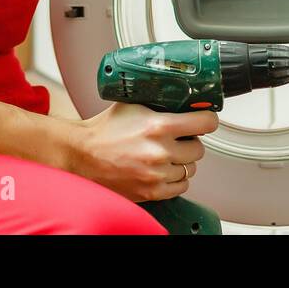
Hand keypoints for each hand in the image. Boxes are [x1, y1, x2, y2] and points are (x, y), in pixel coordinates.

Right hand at [69, 102, 217, 202]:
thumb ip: (158, 101)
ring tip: (165, 154)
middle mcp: (160, 151)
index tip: (204, 119)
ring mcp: (157, 174)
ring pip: (191, 168)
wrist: (82, 156)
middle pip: (199, 148)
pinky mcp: (151, 191)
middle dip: (190, 141)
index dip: (207, 119)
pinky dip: (175, 178)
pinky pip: (181, 186)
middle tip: (177, 138)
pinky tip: (163, 169)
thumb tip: (182, 96)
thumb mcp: (132, 104)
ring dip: (182, 161)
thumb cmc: (104, 130)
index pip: (205, 123)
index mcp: (158, 126)